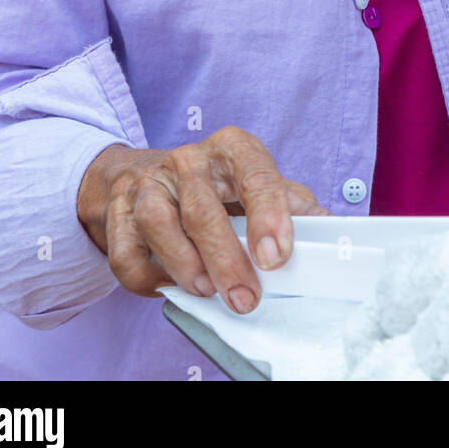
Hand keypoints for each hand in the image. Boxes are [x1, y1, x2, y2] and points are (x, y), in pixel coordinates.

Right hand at [77, 128, 330, 313]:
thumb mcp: (259, 185)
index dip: (268, 214)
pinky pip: (126, 251)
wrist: (147, 176)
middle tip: (246, 298)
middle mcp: (188, 159)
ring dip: (184, 264)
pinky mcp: (118, 210)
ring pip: (158, 221)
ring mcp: (149, 182)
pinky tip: (169, 286)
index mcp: (232, 149)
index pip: (255, 173)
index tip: (277, 257)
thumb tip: (330, 230)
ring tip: (206, 290)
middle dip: (226, 259)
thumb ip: (292, 205)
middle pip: (203, 207)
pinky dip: (148, 277)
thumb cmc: (218, 187)